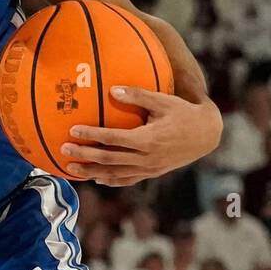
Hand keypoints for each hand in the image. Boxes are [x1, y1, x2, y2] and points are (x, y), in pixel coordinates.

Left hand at [61, 88, 221, 185]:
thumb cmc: (183, 112)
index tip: (72, 130)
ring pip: (115, 174)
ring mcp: (149, 168)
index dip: (91, 135)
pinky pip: (128, 180)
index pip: (113, 138)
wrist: (207, 135)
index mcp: (148, 139)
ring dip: (91, 172)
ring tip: (70, 170)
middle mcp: (147, 157)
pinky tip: (96, 179)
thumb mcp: (163, 100)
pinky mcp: (152, 173)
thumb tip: (112, 89)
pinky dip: (111, 181)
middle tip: (63, 151)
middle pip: (109, 159)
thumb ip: (137, 95)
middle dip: (84, 156)